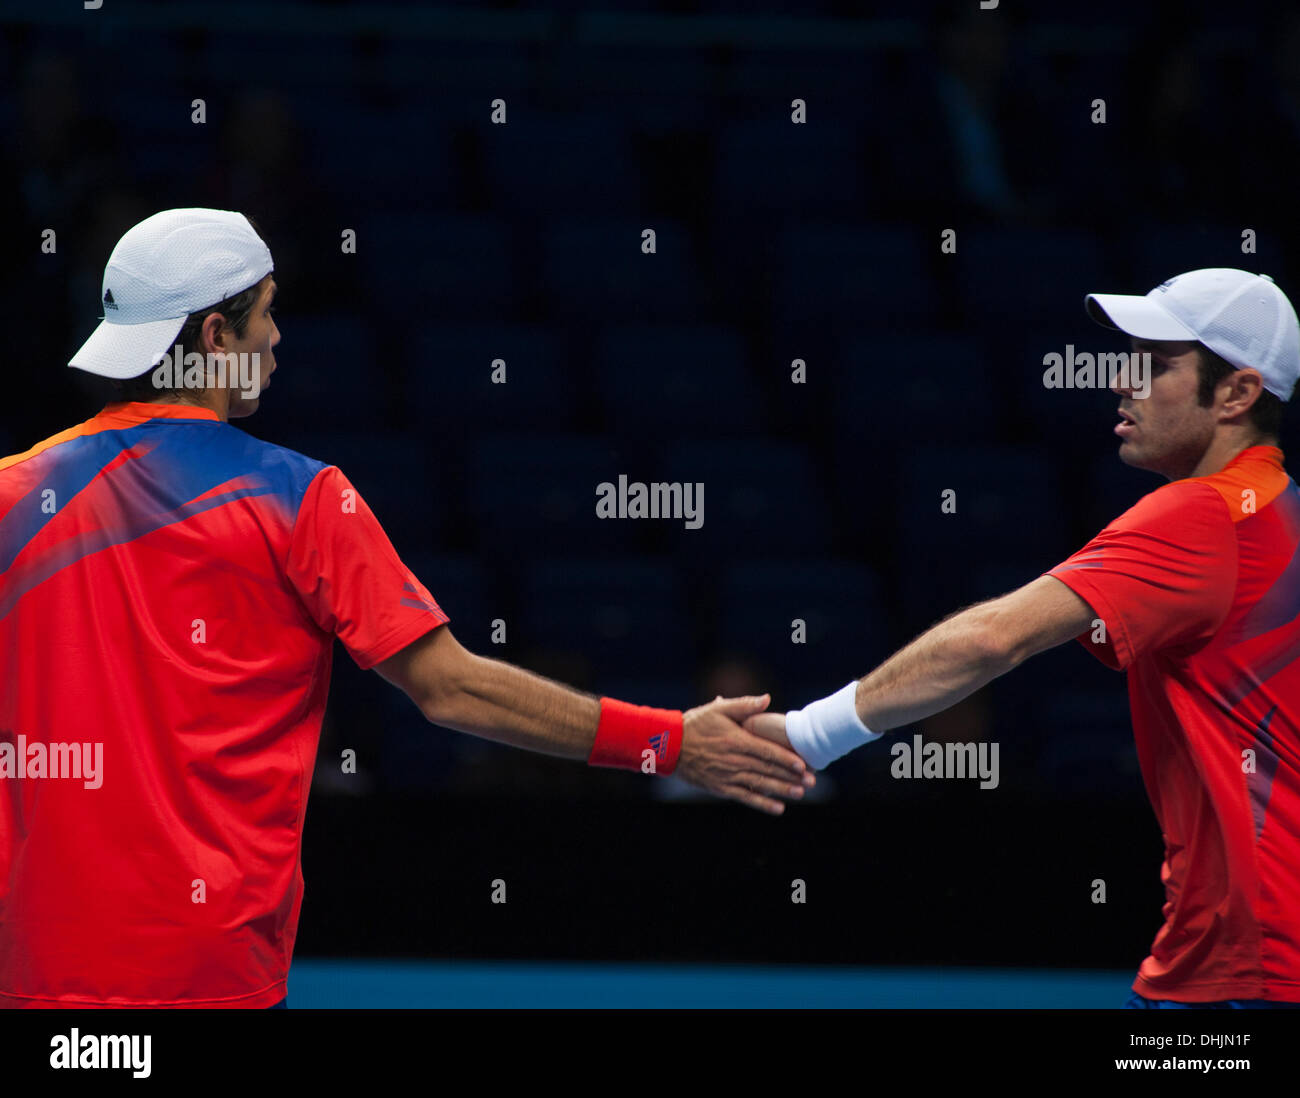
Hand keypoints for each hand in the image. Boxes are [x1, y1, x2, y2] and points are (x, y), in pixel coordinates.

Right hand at [675, 694, 814, 815]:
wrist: (670, 746)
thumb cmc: (696, 724)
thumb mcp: (719, 709)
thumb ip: (744, 705)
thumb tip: (768, 698)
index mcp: (736, 740)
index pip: (766, 751)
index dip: (786, 759)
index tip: (804, 764)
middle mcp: (734, 760)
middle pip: (767, 769)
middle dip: (790, 776)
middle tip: (812, 782)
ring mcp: (727, 775)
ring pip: (759, 784)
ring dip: (780, 790)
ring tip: (800, 794)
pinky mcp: (721, 787)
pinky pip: (744, 796)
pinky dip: (761, 803)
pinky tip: (778, 808)